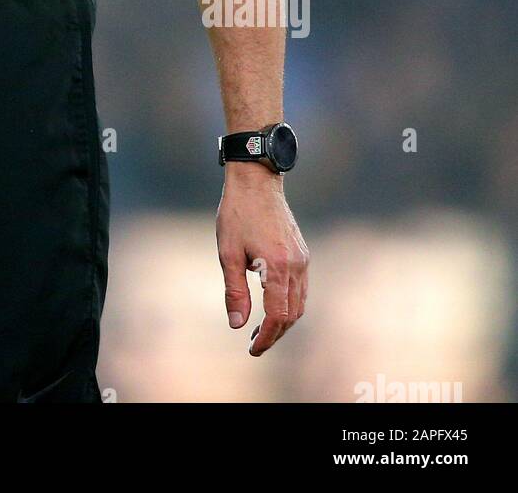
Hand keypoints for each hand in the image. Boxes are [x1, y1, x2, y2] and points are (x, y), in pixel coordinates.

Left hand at [216, 170, 308, 355]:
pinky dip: (289, 303)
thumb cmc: (237, 214)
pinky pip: (300, 288)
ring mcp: (302, 258)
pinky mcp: (302, 252)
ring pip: (299, 303)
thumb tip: (238, 325)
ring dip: (283, 320)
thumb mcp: (228, 253)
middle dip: (275, 333)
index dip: (266, 337)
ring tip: (261, 328)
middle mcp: (296, 265)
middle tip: (255, 343)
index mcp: (277, 266)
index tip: (253, 349)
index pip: (277, 315)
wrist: (256, 181)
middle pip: (292, 314)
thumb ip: (234, 291)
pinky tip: (271, 304)